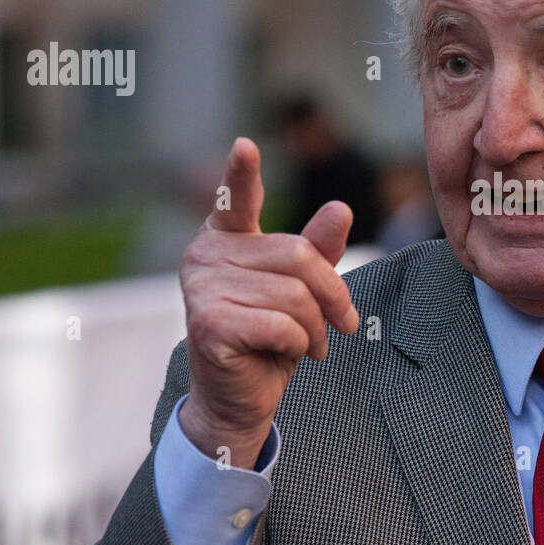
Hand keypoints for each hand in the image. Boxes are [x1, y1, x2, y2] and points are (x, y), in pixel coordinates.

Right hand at [178, 137, 359, 466]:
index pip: (234, 199)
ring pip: (295, 294)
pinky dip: (301, 343)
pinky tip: (294, 354)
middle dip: (332, 294)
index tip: (245, 146)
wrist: (241, 398)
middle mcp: (205, 257)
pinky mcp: (208, 324)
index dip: (240, 174)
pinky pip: (282, 324)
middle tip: (343, 323)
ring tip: (311, 343)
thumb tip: (340, 209)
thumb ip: (318, 251)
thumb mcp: (302, 291)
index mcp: (225, 240)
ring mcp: (201, 289)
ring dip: (317, 327)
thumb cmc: (270, 339)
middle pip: (298, 256)